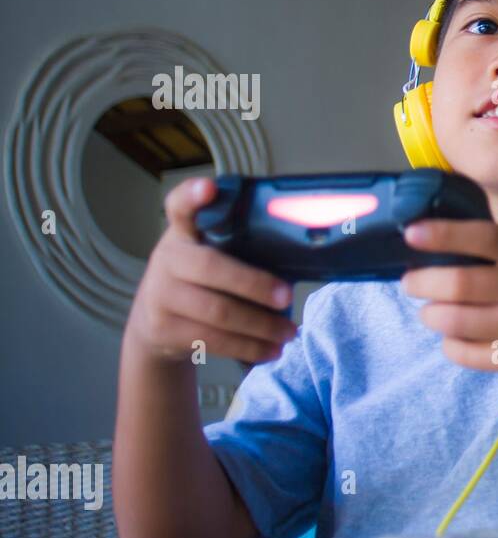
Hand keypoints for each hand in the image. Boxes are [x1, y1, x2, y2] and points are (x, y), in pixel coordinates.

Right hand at [124, 177, 298, 365]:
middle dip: (255, 284)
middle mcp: (167, 258)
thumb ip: (238, 247)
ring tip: (289, 333)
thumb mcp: (210, 254)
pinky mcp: (164, 328)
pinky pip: (212, 340)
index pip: (180, 206)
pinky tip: (271, 350)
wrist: (154, 323)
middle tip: (288, 296)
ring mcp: (161, 295)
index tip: (210, 188)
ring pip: (217, 312)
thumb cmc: (200, 280)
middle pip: (211, 268)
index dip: (193, 195)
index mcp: (184, 232)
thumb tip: (302, 253)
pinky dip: (248, 347)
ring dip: (260, 326)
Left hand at [400, 219, 497, 380]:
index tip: (412, 233)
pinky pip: (463, 353)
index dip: (444, 235)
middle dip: (421, 282)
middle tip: (410, 281)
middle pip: (460, 285)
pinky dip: (448, 343)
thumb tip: (431, 241)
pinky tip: (454, 335)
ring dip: (430, 314)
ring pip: (455, 322)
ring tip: (430, 311)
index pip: (486, 237)